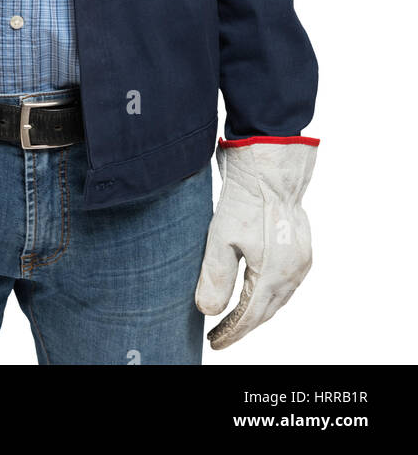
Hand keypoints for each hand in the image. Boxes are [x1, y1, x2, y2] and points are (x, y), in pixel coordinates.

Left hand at [195, 137, 316, 348]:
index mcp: (273, 275)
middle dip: (243, 326)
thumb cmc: (244, 200)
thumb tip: (208, 312)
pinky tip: (256, 292)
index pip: (250, 317)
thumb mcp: (220, 238)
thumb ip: (216, 278)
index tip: (214, 342)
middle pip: (266, 312)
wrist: (271, 169)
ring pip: (278, 299)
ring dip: (257, 311)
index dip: (231, 333)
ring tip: (236, 319)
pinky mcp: (303, 250)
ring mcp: (301, 262)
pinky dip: (269, 293)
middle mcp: (292, 273)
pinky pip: (286, 283)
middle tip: (220, 334)